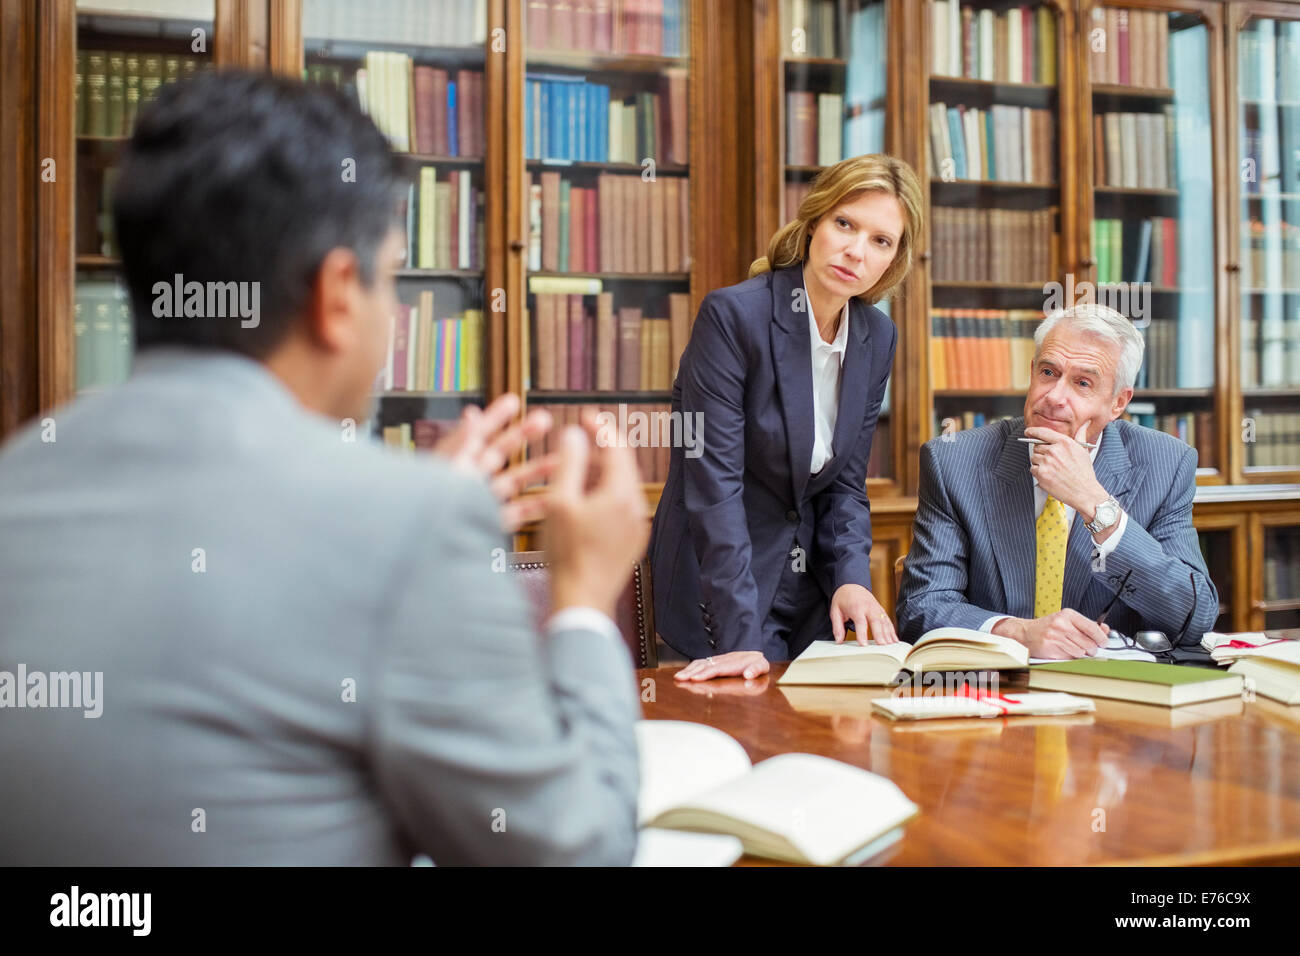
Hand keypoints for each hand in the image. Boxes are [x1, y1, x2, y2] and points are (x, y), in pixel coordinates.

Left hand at [433, 393, 555, 530]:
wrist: (425, 547)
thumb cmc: (429, 507)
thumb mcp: (447, 469)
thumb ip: (461, 442)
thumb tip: (472, 414)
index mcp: (454, 463)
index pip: (478, 433)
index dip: (496, 417)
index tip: (514, 401)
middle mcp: (468, 479)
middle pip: (499, 452)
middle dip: (522, 435)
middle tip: (545, 420)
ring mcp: (480, 501)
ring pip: (512, 481)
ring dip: (536, 469)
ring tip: (559, 459)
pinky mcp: (488, 523)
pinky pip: (514, 513)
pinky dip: (534, 506)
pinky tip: (551, 498)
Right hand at [544, 411, 648, 618]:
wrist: (582, 600)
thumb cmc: (567, 555)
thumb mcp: (559, 502)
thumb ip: (569, 462)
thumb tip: (575, 434)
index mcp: (621, 493)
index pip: (617, 446)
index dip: (601, 427)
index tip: (585, 415)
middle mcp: (636, 507)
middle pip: (623, 464)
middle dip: (601, 448)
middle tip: (579, 437)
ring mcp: (637, 525)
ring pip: (622, 486)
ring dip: (600, 472)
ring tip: (574, 470)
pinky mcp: (632, 541)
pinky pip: (622, 506)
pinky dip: (605, 494)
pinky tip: (583, 500)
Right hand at [674, 651, 769, 681]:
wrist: (755, 655)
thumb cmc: (758, 664)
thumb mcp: (763, 666)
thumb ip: (756, 670)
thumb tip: (748, 675)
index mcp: (734, 662)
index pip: (717, 668)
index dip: (706, 673)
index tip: (695, 678)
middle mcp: (723, 660)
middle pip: (705, 665)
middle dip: (692, 672)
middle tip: (680, 678)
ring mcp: (718, 660)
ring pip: (701, 663)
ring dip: (689, 670)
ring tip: (678, 677)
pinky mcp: (715, 662)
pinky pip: (702, 663)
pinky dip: (691, 668)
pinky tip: (684, 673)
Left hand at [829, 583, 897, 644]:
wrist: (851, 585)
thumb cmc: (843, 598)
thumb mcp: (835, 611)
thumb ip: (837, 626)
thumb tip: (839, 640)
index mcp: (856, 607)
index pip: (860, 622)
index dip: (862, 634)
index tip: (863, 644)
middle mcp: (868, 607)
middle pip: (876, 621)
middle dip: (880, 634)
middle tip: (882, 646)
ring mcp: (876, 608)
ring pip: (884, 621)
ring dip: (888, 634)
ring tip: (890, 645)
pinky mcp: (881, 610)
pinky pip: (888, 620)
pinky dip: (892, 630)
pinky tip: (894, 639)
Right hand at [993, 609, 1108, 658]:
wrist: (1026, 633)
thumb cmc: (1048, 627)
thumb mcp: (1067, 621)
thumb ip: (1087, 625)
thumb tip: (1105, 629)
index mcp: (1068, 615)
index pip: (1092, 628)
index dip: (1102, 638)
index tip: (1104, 642)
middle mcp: (1062, 624)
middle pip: (1089, 643)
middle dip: (1091, 649)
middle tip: (1087, 648)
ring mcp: (1056, 637)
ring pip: (1081, 652)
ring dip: (1080, 654)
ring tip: (1072, 648)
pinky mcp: (1051, 648)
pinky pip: (1070, 658)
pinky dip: (1070, 657)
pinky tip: (1063, 651)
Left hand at [1024, 423, 1107, 517]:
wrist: (1084, 492)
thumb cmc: (1084, 472)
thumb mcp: (1084, 450)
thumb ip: (1081, 435)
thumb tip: (1085, 424)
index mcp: (1064, 442)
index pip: (1042, 432)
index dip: (1033, 431)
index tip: (1028, 432)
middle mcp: (1054, 450)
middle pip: (1036, 446)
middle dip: (1042, 452)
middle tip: (1052, 461)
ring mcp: (1046, 462)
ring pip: (1034, 457)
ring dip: (1039, 463)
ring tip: (1053, 469)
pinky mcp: (1041, 473)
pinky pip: (1032, 469)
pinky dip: (1038, 472)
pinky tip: (1050, 476)